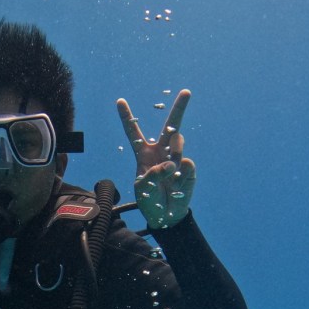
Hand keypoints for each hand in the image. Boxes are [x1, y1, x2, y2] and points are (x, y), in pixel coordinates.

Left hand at [116, 89, 195, 228]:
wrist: (165, 216)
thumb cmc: (149, 199)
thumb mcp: (142, 187)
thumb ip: (153, 173)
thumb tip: (172, 164)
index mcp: (144, 153)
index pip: (133, 132)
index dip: (127, 117)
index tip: (119, 101)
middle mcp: (161, 152)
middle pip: (170, 126)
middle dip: (179, 108)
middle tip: (186, 92)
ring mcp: (176, 159)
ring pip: (178, 144)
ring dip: (174, 152)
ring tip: (170, 169)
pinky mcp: (188, 169)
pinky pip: (186, 165)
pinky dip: (181, 175)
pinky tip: (178, 183)